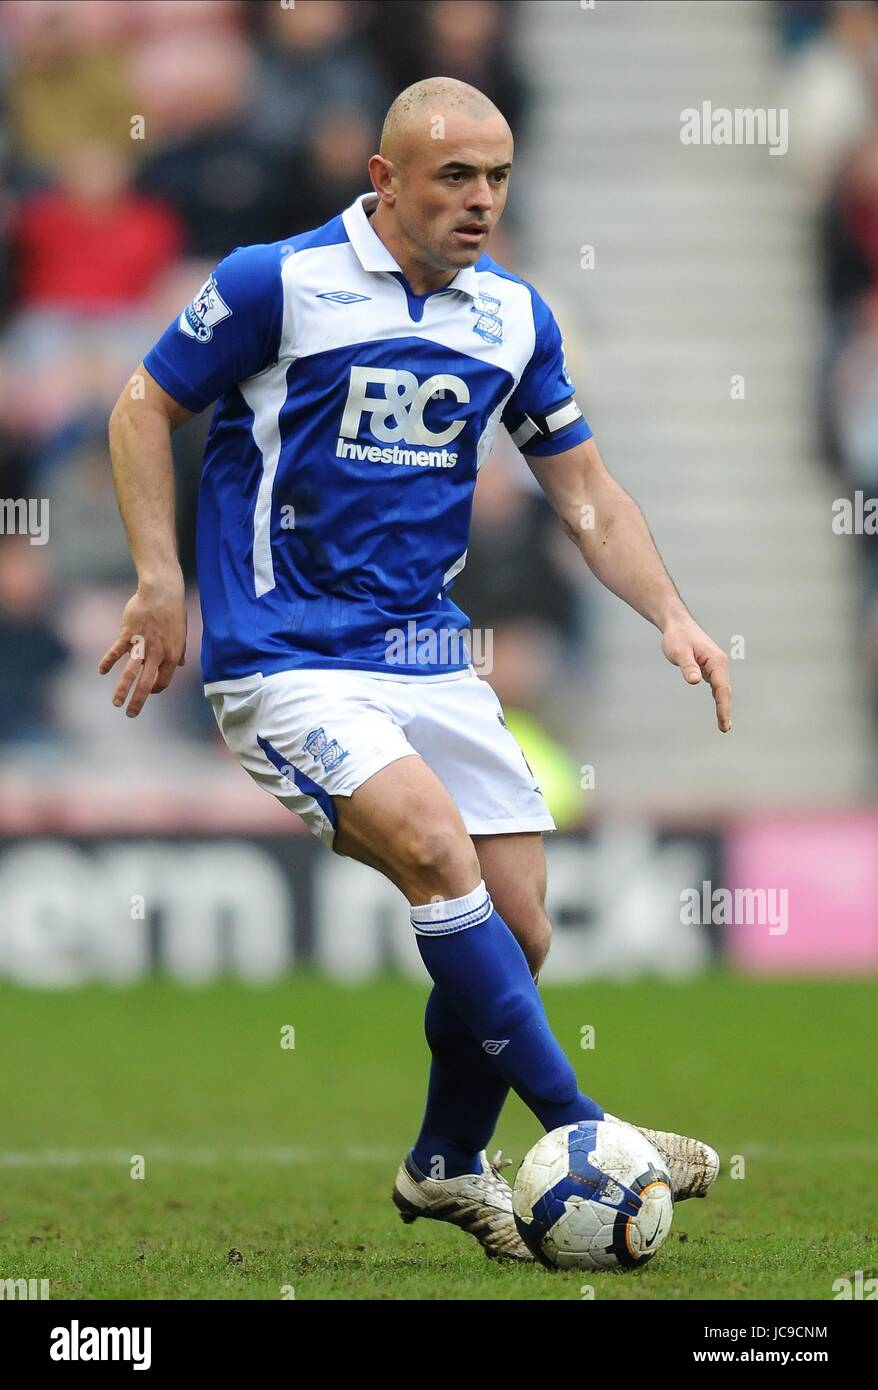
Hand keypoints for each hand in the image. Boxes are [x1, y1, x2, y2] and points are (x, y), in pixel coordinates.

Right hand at [99, 575, 187, 717]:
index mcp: (172, 655)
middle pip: (147, 683)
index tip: (148, 691)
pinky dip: (108, 661)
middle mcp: (158, 654)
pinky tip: (101, 670)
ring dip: (123, 690)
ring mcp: (142, 645)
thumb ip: (180, 651)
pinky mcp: (128, 634)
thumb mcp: (182, 633)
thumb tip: (180, 664)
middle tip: (131, 714)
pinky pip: (116, 651)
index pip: (163, 681)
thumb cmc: (173, 612)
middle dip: (139, 701)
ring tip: (116, 703)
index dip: (155, 689)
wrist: (162, 591)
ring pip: (131, 673)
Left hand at [661, 618, 730, 732]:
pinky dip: (719, 697)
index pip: (722, 688)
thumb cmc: (677, 637)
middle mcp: (719, 664)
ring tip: (724, 724)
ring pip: (722, 689)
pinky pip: (717, 685)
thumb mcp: (679, 652)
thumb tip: (695, 681)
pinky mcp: (709, 667)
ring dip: (724, 706)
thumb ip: (688, 666)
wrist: (677, 624)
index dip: (723, 706)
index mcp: (716, 660)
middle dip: (725, 710)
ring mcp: (715, 666)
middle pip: (725, 690)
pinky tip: (720, 708)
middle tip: (725, 728)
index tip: (723, 721)